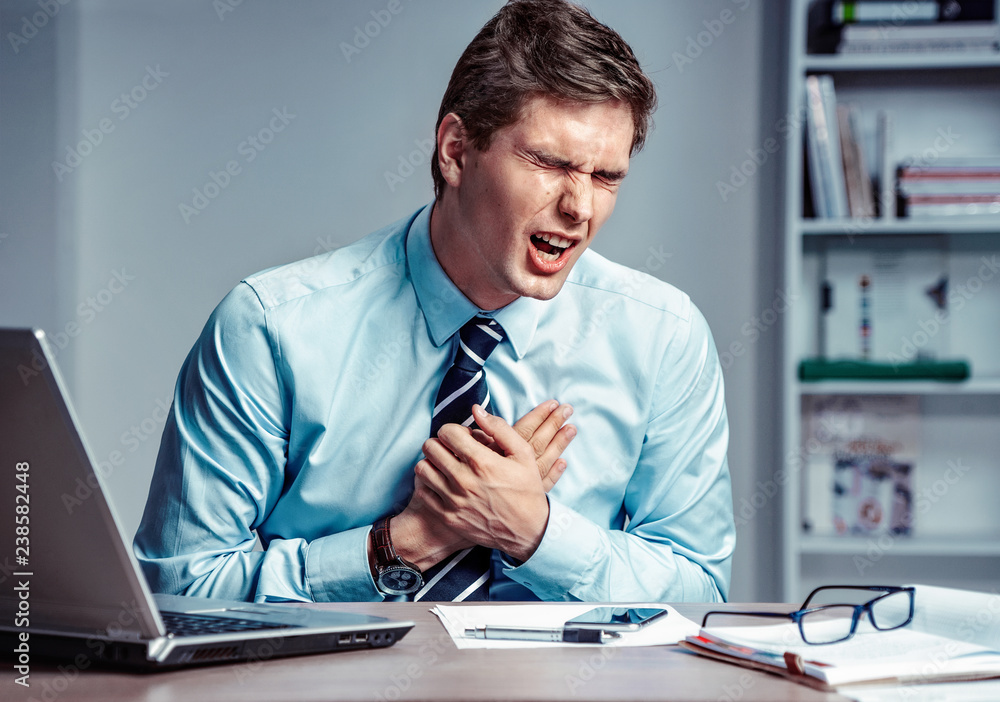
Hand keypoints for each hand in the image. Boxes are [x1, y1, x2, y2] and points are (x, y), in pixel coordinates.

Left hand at [416, 403, 575, 561]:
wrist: (528, 531)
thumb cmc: (527, 489)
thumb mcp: (523, 454)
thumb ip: (499, 428)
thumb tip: (476, 409)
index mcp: (481, 462)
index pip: (447, 432)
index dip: (454, 430)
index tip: (462, 438)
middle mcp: (463, 480)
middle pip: (430, 447)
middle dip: (440, 443)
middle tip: (451, 450)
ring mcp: (453, 500)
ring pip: (422, 468)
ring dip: (432, 463)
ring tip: (445, 465)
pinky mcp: (448, 516)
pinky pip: (424, 492)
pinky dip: (429, 484)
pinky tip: (443, 483)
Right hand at [470, 399, 574, 490]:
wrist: (461, 519)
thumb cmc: (462, 482)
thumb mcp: (467, 454)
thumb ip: (475, 436)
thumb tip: (478, 412)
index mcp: (502, 452)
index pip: (525, 429)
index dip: (539, 415)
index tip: (553, 403)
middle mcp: (516, 466)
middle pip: (539, 441)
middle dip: (554, 424)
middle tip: (568, 409)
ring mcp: (524, 484)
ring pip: (545, 460)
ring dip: (559, 444)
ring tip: (572, 428)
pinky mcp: (526, 500)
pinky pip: (545, 484)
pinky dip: (555, 473)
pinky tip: (563, 463)